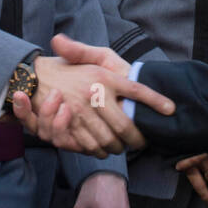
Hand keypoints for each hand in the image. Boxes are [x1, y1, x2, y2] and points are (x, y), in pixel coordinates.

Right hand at [11, 34, 172, 157]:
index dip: (155, 101)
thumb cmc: (69, 68)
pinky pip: (90, 145)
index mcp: (105, 75)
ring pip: (110, 139)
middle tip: (142, 142)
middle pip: (126, 124)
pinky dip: (99, 151)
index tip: (170, 110)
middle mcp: (95, 92)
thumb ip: (108, 56)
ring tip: (123, 146)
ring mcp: (82, 111)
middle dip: (137, 138)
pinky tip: (104, 149)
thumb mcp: (91, 56)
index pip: (137, 90)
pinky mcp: (69, 125)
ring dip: (119, 147)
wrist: (36, 78)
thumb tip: (120, 57)